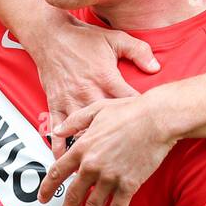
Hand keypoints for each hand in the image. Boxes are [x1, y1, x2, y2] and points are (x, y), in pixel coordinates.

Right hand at [24, 12, 159, 155]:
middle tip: (130, 160)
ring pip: (82, 133)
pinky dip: (61, 148)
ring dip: (91, 151)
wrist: (50, 35)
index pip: (129, 104)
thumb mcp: (115, 38)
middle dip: (119, 143)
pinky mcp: (55, 104)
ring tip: (101, 170)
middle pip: (107, 126)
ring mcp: (70, 101)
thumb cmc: (82, 37)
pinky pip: (57, 131)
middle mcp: (88, 93)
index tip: (151, 131)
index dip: (141, 119)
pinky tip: (67, 163)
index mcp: (106, 78)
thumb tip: (156, 68)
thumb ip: (138, 51)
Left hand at [37, 93, 176, 205]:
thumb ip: (74, 121)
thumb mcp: (96, 110)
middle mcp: (92, 165)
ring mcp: (110, 177)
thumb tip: (57, 131)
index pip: (58, 172)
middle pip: (74, 195)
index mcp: (82, 147)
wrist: (156, 119)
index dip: (48, 188)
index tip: (43, 199)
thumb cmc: (128, 111)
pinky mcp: (129, 184)